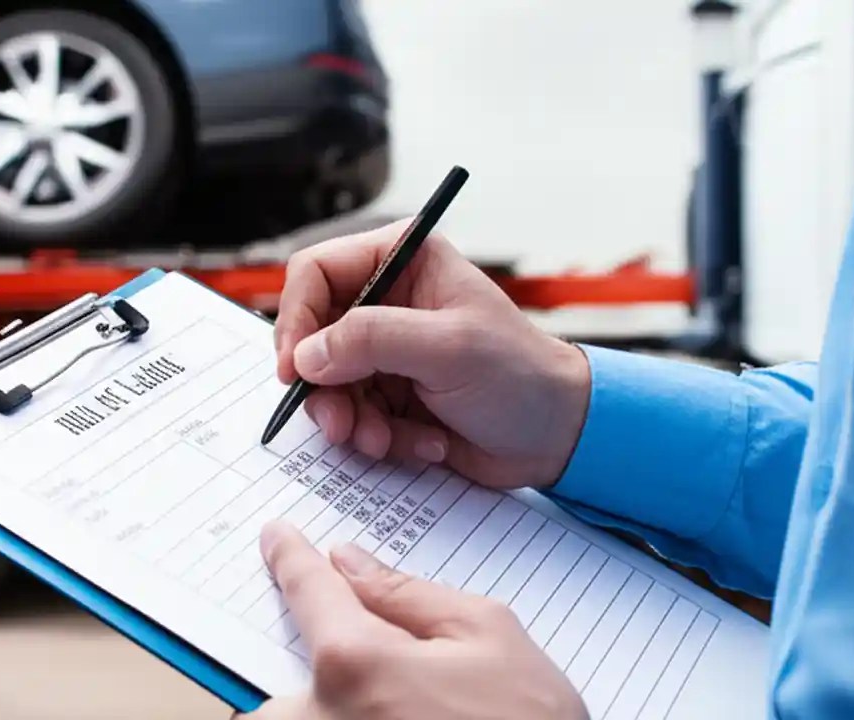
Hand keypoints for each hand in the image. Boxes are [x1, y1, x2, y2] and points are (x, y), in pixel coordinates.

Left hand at [234, 521, 587, 719]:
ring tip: (402, 708)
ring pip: (291, 717)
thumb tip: (351, 564)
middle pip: (284, 671)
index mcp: (357, 665)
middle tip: (379, 670)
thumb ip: (410, 595)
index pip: (307, 590)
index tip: (278, 541)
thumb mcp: (489, 637)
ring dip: (323, 707)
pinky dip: (335, 719)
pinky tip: (391, 716)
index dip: (291, 558)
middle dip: (318, 661)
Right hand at [274, 220, 589, 489]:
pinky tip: (419, 442)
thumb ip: (372, 340)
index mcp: (402, 260)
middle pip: (312, 335)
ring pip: (326, 383)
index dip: (297, 319)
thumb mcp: (448, 348)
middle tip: (341, 422)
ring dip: (351, 420)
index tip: (297, 368)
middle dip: (325, 387)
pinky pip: (351, 415)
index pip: (316, 273)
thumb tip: (308, 355)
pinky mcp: (387, 393)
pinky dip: (376, 436)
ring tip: (386, 439)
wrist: (556, 435)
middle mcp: (387, 300)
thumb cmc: (522, 375)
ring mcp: (385, 350)